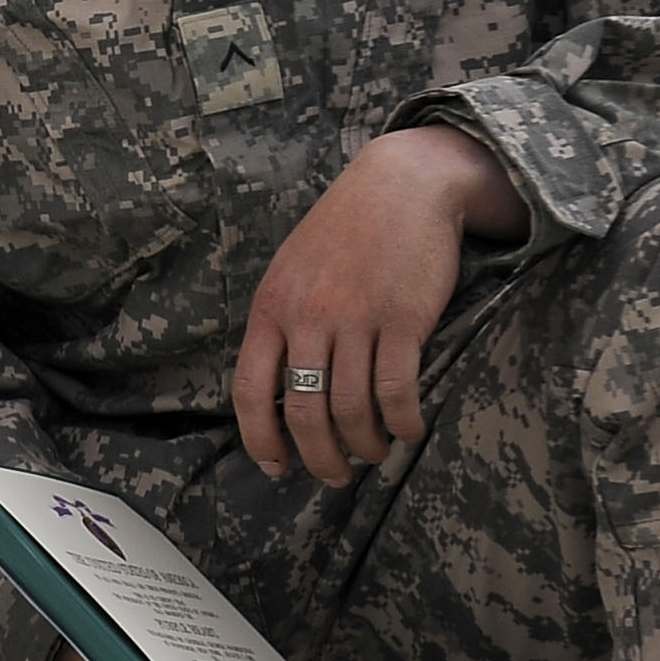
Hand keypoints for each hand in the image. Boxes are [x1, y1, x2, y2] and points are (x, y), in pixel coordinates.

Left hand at [232, 125, 526, 487]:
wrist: (403, 184)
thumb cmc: (345, 230)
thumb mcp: (292, 269)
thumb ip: (282, 321)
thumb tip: (278, 385)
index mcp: (271, 308)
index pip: (250, 391)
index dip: (260, 438)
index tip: (275, 467)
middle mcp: (307, 317)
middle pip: (303, 412)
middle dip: (319, 456)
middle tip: (335, 475)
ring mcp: (355, 318)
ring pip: (351, 408)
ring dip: (365, 444)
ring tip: (375, 453)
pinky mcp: (404, 319)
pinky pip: (397, 390)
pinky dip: (403, 421)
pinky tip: (409, 429)